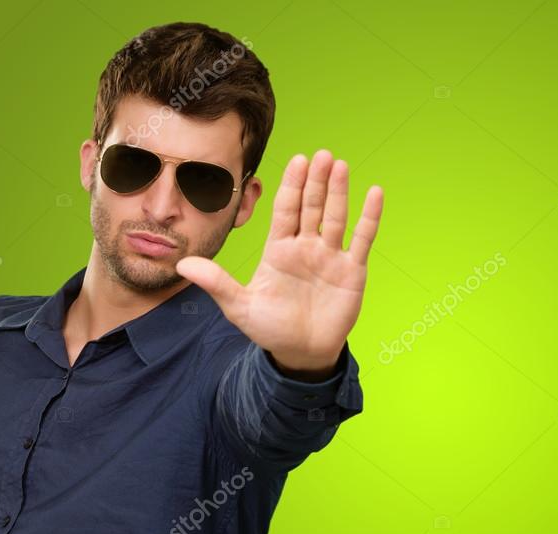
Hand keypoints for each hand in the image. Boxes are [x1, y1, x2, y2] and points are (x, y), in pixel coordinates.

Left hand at [176, 150, 383, 377]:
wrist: (301, 354)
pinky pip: (362, 239)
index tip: (298, 160)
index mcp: (279, 249)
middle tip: (322, 155)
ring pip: (336, 217)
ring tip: (340, 166)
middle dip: (316, 181)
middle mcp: (306, 247)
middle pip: (312, 207)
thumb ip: (216, 282)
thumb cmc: (270, 329)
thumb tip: (183, 265)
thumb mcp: (240, 306)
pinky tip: (375, 193)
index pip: (286, 210)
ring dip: (339, 192)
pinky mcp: (352, 271)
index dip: (292, 185)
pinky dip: (370, 217)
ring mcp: (330, 257)